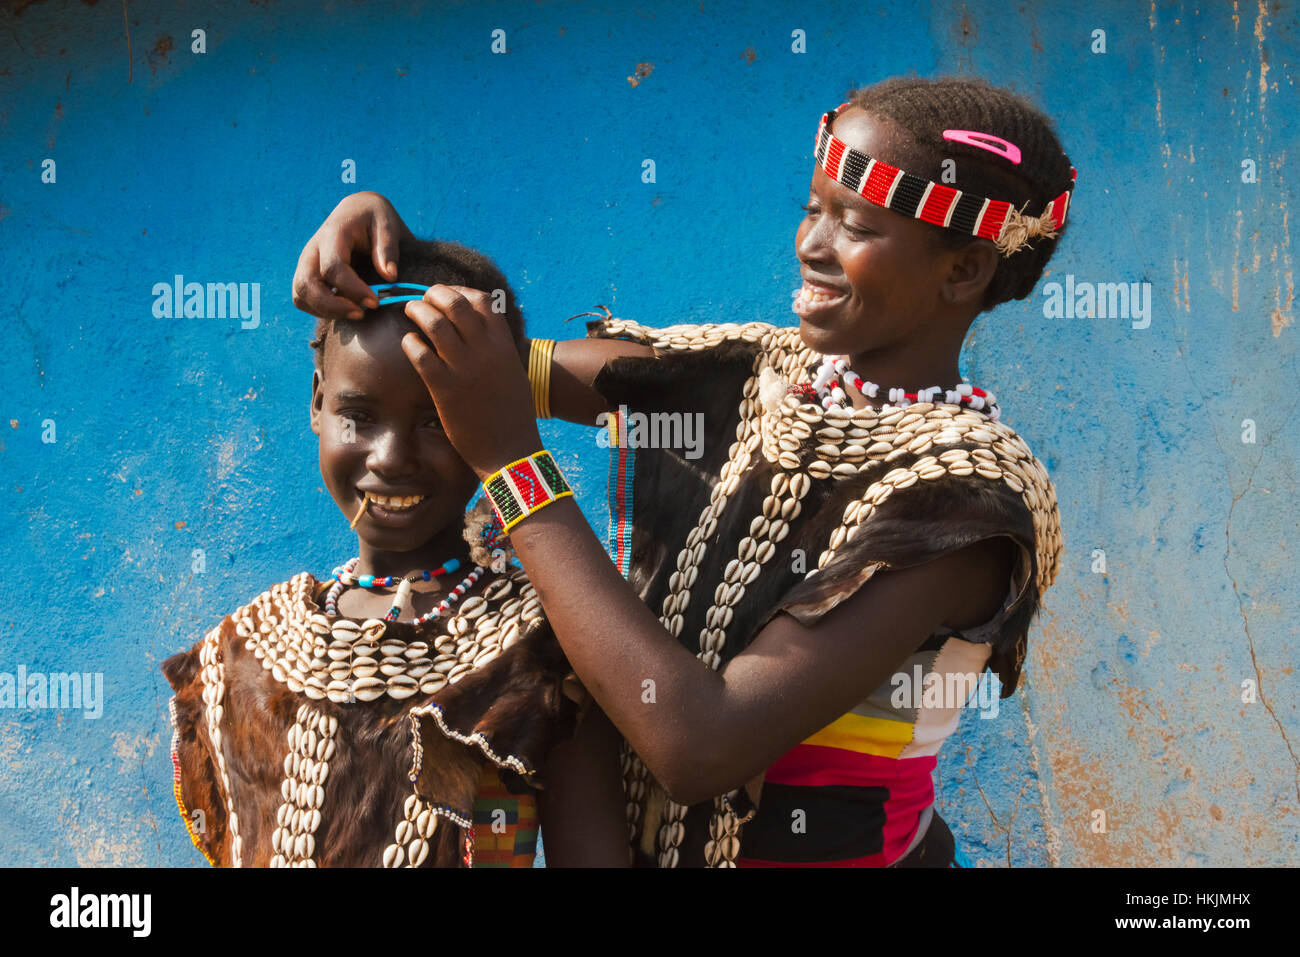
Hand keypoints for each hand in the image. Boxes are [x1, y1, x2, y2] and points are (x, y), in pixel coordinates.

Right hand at [292, 191, 409, 318]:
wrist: (358, 211)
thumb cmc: (374, 219)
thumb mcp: (387, 224)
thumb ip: (387, 249)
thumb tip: (389, 276)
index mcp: (333, 233)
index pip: (333, 267)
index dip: (353, 289)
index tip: (375, 302)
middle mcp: (313, 249)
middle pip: (306, 284)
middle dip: (332, 306)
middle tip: (361, 314)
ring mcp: (306, 263)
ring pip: (300, 295)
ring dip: (325, 311)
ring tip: (355, 313)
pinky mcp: (306, 274)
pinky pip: (302, 299)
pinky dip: (319, 311)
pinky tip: (345, 310)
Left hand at [402, 285, 542, 477]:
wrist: (510, 451)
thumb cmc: (512, 416)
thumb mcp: (513, 373)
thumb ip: (498, 351)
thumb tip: (482, 335)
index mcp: (504, 345)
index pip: (483, 300)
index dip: (461, 291)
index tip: (448, 295)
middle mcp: (485, 351)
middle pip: (455, 303)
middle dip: (434, 294)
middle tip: (423, 300)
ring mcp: (464, 369)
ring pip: (434, 322)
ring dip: (418, 311)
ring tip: (410, 312)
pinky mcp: (445, 389)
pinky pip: (420, 354)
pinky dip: (410, 343)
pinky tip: (408, 344)